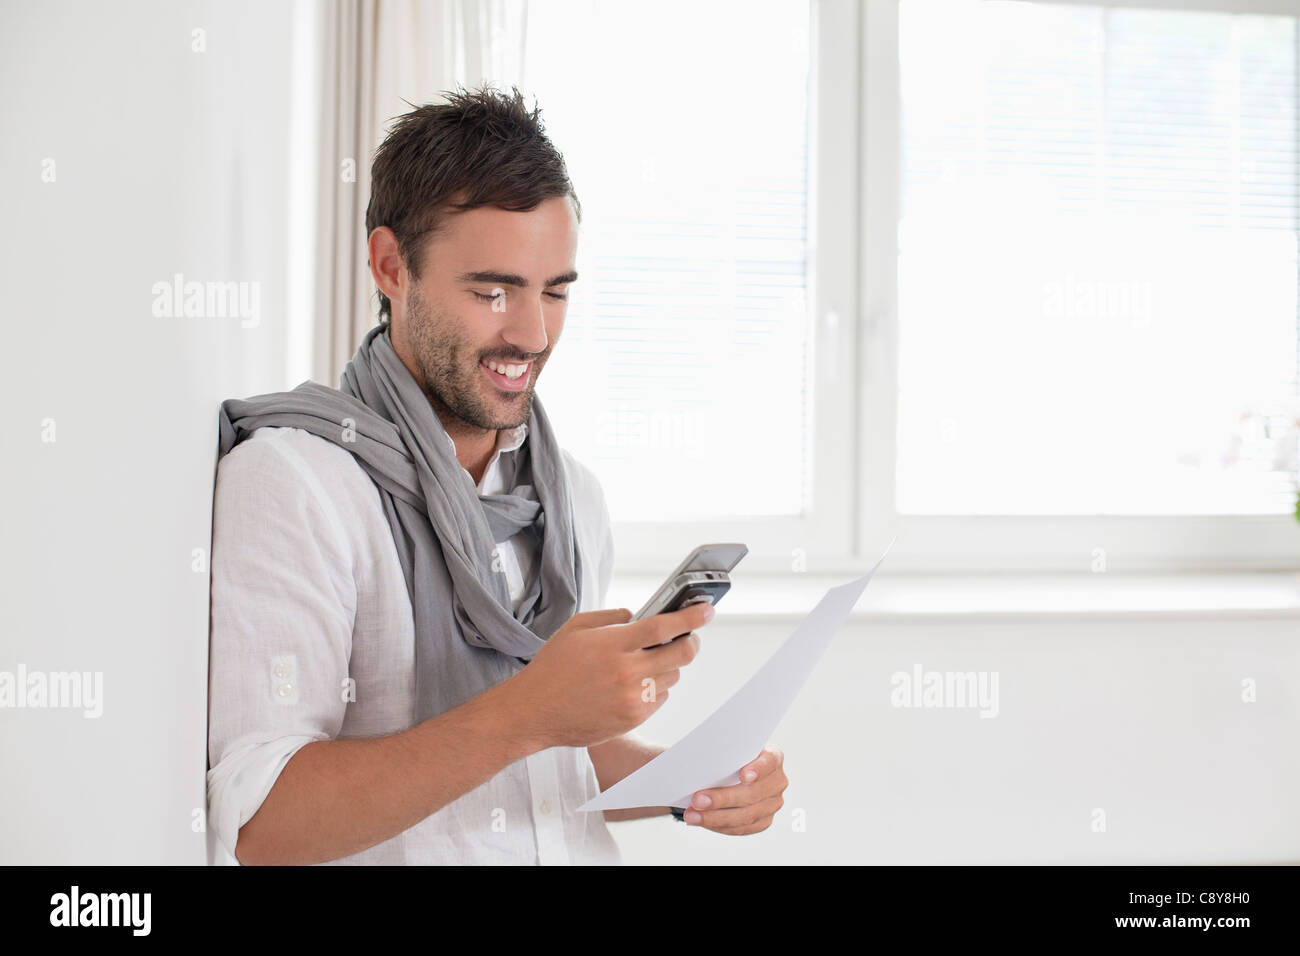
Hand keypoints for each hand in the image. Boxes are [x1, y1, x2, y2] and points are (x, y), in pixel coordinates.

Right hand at [503, 601, 715, 748]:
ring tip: (645, 662)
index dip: (692, 617)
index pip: (665, 626)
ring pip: (673, 677)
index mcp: (614, 644)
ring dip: (668, 666)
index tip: (707, 610)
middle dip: (691, 642)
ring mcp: (632, 698)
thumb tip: (640, 616)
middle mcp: (627, 672)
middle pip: (682, 654)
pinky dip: (655, 688)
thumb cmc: (553, 666)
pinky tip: (633, 685)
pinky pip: (660, 698)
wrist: (533, 712)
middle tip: (688, 637)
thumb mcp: (575, 628)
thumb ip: (610, 617)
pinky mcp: (632, 719)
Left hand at [682, 745, 786, 833]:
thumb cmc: (721, 756)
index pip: (770, 761)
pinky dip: (719, 825)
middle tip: (697, 799)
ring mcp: (772, 803)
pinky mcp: (763, 821)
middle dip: (723, 798)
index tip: (742, 775)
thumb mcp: (720, 746)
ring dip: (716, 816)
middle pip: (754, 793)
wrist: (723, 772)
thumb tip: (693, 755)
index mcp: (772, 756)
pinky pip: (742, 828)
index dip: (758, 769)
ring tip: (691, 815)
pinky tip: (701, 821)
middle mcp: (777, 780)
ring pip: (746, 815)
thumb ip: (715, 749)